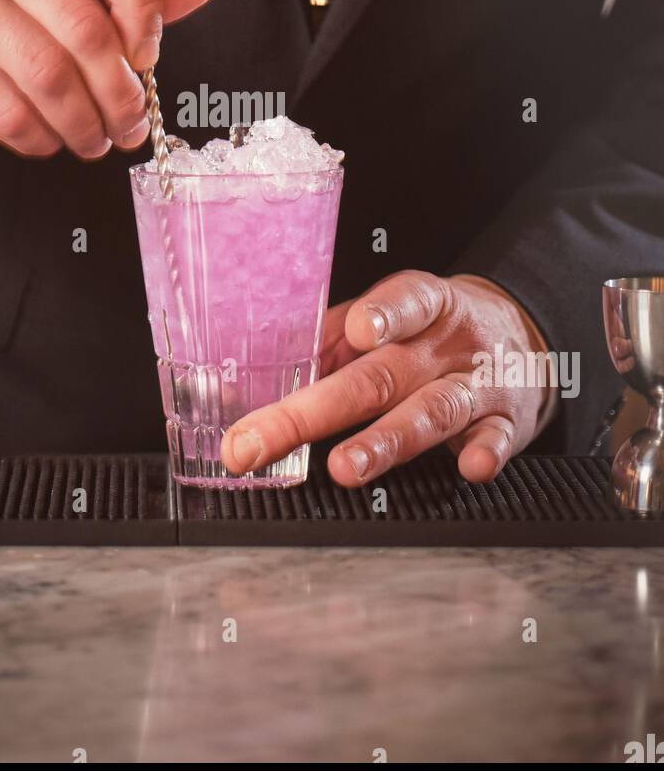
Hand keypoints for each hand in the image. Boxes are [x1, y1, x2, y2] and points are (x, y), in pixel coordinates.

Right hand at [0, 0, 214, 157]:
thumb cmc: (15, 7)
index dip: (147, 1)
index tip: (148, 54)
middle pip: (85, 27)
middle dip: (119, 93)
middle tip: (132, 125)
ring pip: (46, 75)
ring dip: (84, 123)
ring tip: (97, 141)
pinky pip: (6, 108)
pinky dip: (39, 136)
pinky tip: (52, 139)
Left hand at [221, 271, 550, 484]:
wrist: (523, 336)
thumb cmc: (432, 330)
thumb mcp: (388, 317)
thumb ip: (328, 341)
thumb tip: (249, 381)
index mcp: (419, 306)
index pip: (404, 301)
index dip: (382, 315)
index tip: (355, 331)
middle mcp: (445, 345)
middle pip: (382, 376)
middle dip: (317, 412)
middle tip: (265, 439)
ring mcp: (477, 385)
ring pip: (432, 412)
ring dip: (386, 442)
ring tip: (344, 468)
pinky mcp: (505, 423)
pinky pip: (495, 441)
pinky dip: (483, 455)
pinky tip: (468, 468)